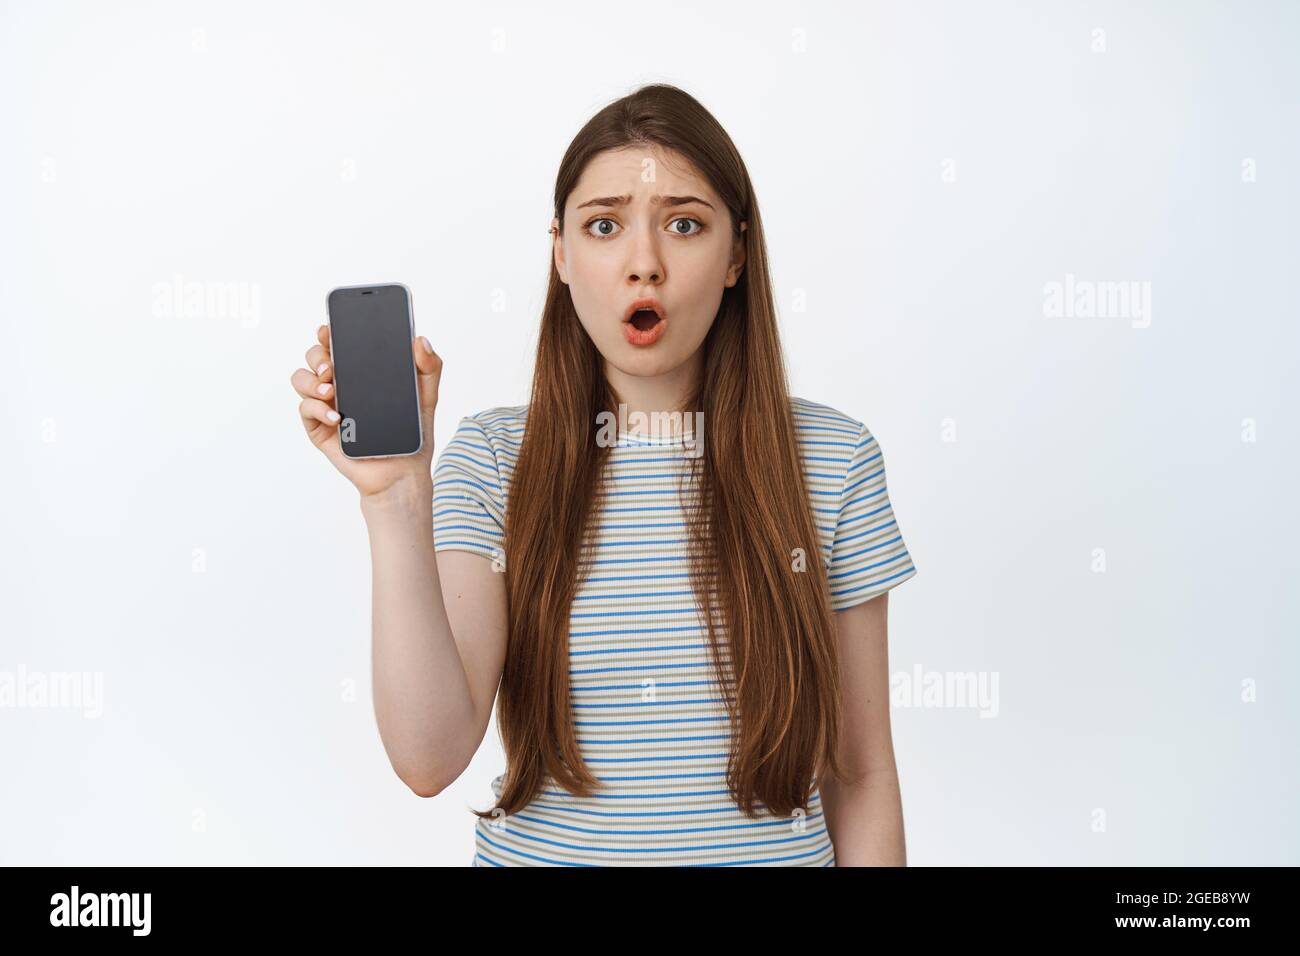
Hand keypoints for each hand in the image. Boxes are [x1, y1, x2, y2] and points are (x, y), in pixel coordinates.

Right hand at [290, 323, 442, 499]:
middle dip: (317, 355)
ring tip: (331, 391)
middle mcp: (339, 385)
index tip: (328, 329)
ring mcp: (327, 406)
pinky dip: (317, 409)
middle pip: (314, 357)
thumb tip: (420, 340)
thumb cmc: (412, 434)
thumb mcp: (426, 397)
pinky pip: (305, 409)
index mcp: (360, 373)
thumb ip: (429, 367)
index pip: (338, 344)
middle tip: (331, 366)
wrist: (404, 472)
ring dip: (311, 381)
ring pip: (301, 379)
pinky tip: (336, 417)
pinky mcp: (320, 428)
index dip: (328, 333)